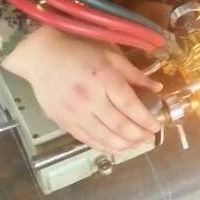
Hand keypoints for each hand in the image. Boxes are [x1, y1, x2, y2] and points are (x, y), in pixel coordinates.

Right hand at [1, 26, 162, 153]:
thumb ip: (134, 73)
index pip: (130, 105)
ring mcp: (75, 112)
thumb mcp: (110, 54)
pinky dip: (106, 147)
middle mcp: (89, 98)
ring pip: (105, 137)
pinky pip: (88, 140)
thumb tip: (157, 88)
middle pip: (119, 125)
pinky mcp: (64, 122)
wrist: (42, 57)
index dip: (146, 119)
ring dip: (125, 145)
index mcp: (103, 77)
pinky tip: (117, 147)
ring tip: (137, 144)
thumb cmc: (79, 51)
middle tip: (151, 138)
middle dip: (139, 135)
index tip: (157, 125)